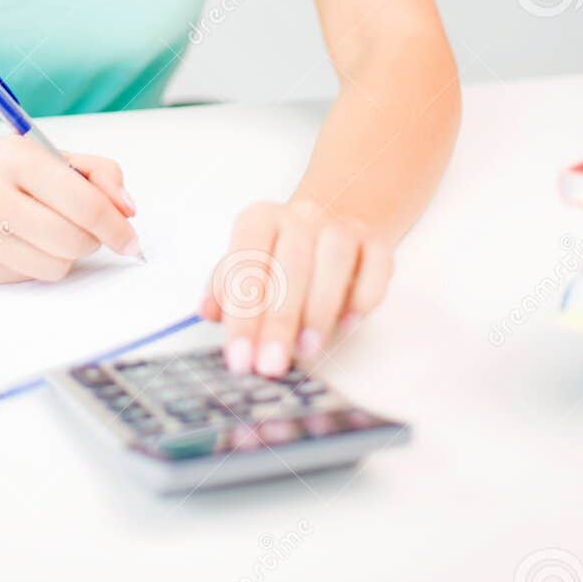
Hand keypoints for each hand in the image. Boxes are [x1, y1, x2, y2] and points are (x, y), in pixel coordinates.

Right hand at [0, 135, 139, 282]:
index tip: (131, 238)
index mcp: (16, 158)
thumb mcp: (38, 151)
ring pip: (57, 267)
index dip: (116, 226)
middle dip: (91, 239)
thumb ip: (93, 172)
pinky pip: (30, 278)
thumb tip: (128, 209)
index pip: (85, 203)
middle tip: (82, 226)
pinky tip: (15, 240)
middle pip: (75, 241)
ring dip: (64, 254)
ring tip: (43, 229)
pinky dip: (35, 263)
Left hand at [198, 197, 393, 376]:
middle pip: (289, 265)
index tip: (239, 358)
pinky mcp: (375, 241)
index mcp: (260, 219)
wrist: (328, 226)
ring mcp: (340, 226)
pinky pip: (375, 264)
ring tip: (306, 351)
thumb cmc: (279, 255)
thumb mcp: (247, 265)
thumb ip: (226, 288)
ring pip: (333, 260)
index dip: (242, 313)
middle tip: (271, 365)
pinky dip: (362, 296)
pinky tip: (347, 324)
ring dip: (319, 310)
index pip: (246, 263)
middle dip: (278, 321)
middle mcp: (300, 216)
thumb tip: (207, 312)